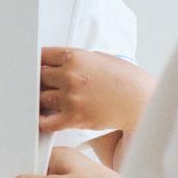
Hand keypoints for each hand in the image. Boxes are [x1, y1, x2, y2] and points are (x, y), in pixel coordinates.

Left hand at [39, 47, 154, 132]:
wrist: (141, 101)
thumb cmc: (123, 79)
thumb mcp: (99, 58)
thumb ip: (75, 59)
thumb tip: (55, 63)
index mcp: (75, 57)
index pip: (41, 56)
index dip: (38, 63)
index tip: (36, 68)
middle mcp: (70, 75)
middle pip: (38, 77)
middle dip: (40, 82)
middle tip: (42, 86)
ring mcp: (71, 96)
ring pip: (40, 98)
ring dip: (42, 101)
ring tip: (47, 102)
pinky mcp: (75, 117)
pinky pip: (47, 121)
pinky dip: (44, 121)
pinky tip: (48, 118)